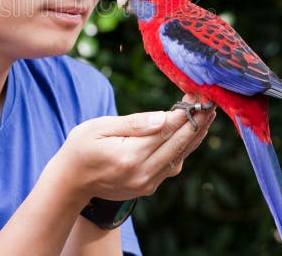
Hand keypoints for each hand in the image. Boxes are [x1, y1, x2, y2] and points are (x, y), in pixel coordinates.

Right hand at [45, 93, 215, 203]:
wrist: (70, 183)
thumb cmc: (80, 148)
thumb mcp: (98, 127)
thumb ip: (133, 123)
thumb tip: (164, 117)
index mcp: (129, 155)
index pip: (166, 130)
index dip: (184, 112)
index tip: (197, 95)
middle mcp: (142, 173)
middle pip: (179, 144)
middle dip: (197, 122)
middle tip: (210, 102)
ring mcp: (147, 183)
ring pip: (180, 156)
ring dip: (195, 135)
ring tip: (206, 114)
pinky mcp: (149, 186)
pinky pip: (173, 165)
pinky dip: (184, 147)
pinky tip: (190, 132)